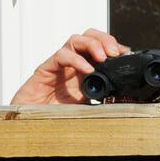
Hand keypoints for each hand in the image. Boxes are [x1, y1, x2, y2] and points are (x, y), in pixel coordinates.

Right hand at [9, 29, 129, 104]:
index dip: (114, 47)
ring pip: (76, 40)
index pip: (101, 48)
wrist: (32, 123)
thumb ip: (101, 99)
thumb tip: (123, 97)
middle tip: (116, 52)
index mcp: (85, 70)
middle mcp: (73, 63)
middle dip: (105, 40)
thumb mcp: (87, 107)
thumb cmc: (56, 115)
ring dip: (93, 44)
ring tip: (104, 57)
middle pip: (90, 36)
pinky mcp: (46, 68)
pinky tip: (87, 70)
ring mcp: (60, 65)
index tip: (127, 55)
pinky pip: (62, 55)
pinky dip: (76, 59)